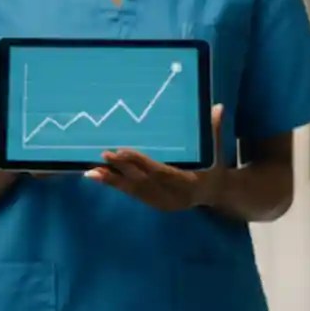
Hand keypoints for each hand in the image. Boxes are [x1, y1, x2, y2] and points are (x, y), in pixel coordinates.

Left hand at [85, 104, 225, 210]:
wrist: (218, 193)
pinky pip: (134, 194)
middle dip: (121, 171)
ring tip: (91, 172)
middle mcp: (174, 196)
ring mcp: (163, 202)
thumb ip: (214, 128)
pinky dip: (117, 186)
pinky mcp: (155, 203)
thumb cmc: (216, 165)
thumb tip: (217, 107)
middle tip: (102, 156)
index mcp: (189, 182)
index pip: (160, 172)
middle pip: (143, 183)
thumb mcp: (217, 148)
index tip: (121, 151)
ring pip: (134, 191)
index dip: (139, 162)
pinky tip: (99, 177)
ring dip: (112, 181)